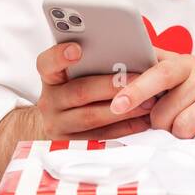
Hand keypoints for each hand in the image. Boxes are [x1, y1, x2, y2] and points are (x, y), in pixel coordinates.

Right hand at [34, 42, 154, 140]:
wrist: (60, 121)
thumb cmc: (79, 87)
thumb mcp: (77, 72)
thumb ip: (94, 60)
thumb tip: (128, 49)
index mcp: (50, 77)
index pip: (46, 64)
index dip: (60, 56)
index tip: (77, 50)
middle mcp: (49, 101)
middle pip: (79, 92)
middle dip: (111, 86)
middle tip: (138, 79)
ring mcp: (57, 125)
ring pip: (91, 117)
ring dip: (123, 110)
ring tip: (148, 101)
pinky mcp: (72, 144)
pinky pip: (101, 137)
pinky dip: (125, 127)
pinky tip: (144, 119)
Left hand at [108, 49, 194, 139]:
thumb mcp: (186, 77)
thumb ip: (155, 75)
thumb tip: (117, 88)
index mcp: (187, 64)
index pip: (158, 72)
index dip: (135, 89)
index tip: (117, 105)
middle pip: (165, 112)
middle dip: (163, 124)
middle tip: (176, 119)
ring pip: (183, 127)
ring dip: (184, 134)